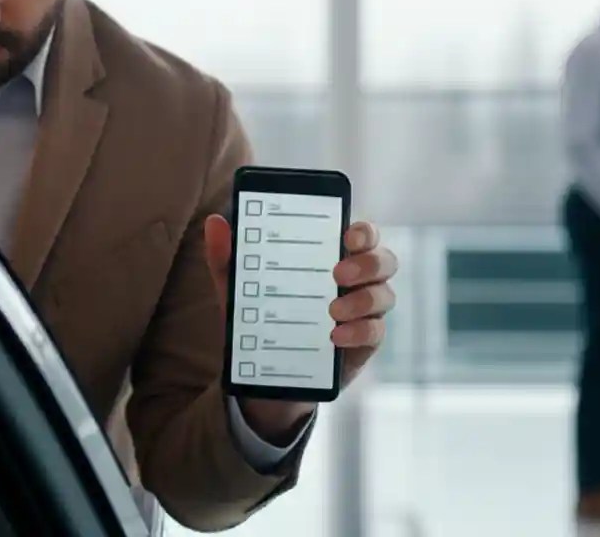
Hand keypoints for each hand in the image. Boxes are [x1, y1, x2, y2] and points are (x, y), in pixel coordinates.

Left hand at [203, 216, 398, 444]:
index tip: (347, 235)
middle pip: (384, 260)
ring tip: (333, 309)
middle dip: (368, 262)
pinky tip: (336, 335)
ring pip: (385, 294)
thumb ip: (227, 257)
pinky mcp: (365, 342)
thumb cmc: (260, 319)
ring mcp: (365, 311)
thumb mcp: (239, 290)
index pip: (362, 235)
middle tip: (338, 272)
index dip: (364, 231)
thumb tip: (215, 222)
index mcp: (332, 257)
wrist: (266, 376)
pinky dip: (359, 330)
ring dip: (363, 299)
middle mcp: (357, 280)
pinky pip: (375, 331)